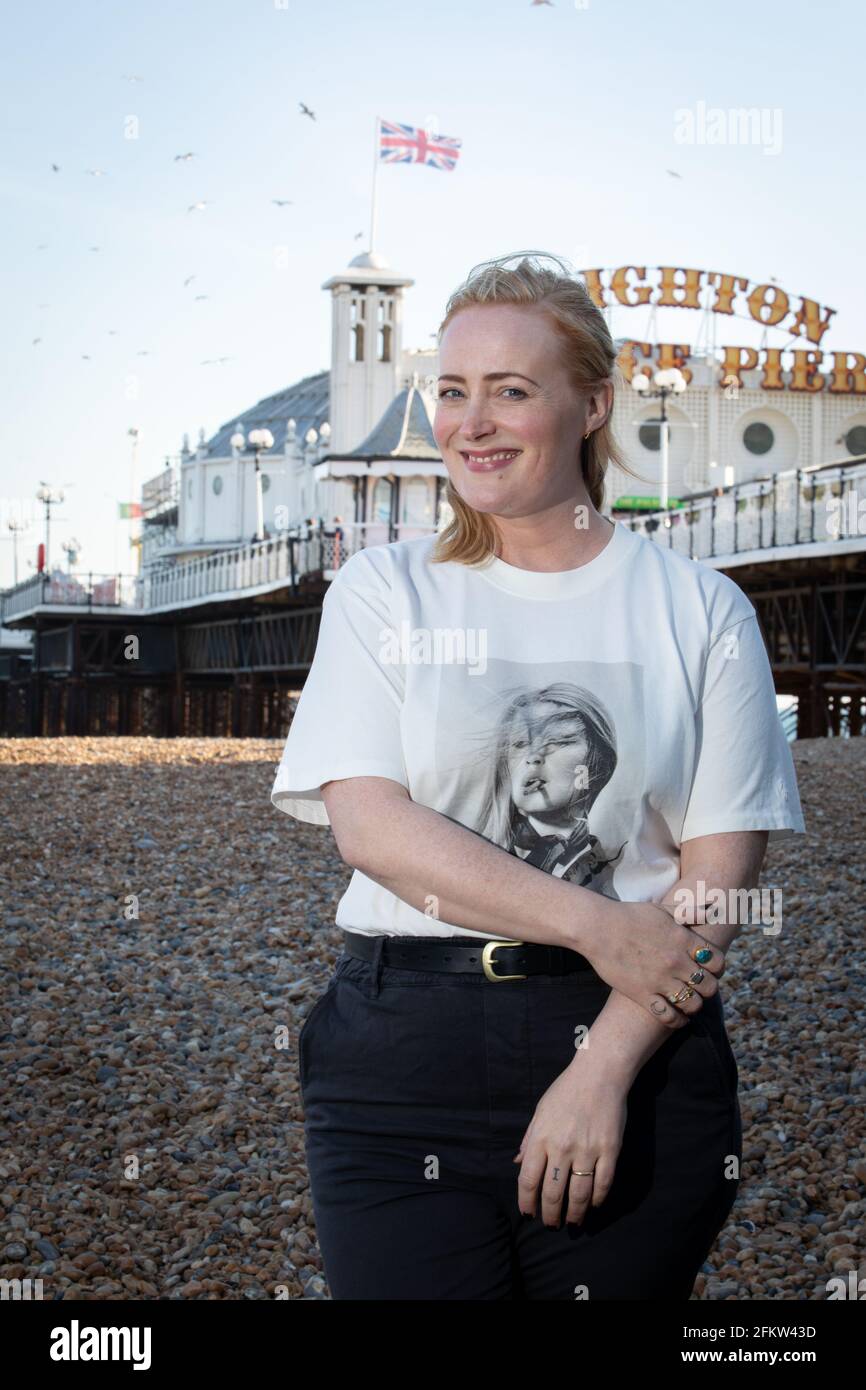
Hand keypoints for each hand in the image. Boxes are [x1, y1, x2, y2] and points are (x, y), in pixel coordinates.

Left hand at [513, 1057, 627, 1227]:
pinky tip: (593, 1205)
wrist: (599, 1073)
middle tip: (552, 1224)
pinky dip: (598, 1200)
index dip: (527, 1202)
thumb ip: (529, 1139)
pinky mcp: (610, 1150)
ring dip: (575, 1214)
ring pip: (579, 1195)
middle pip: (553, 1193)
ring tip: (572, 1223)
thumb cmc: (566, 1090)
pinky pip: (603, 1184)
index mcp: (541, 1138)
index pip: (528, 1180)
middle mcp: (562, 1147)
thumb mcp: (540, 1111)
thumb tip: (518, 1163)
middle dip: (551, 1215)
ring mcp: (587, 1150)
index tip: (529, 1214)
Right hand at [582, 899, 723, 1029]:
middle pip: (709, 986)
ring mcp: (660, 980)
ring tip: (690, 1002)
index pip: (717, 961)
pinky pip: (669, 1016)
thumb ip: (689, 911)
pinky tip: (678, 1017)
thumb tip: (711, 908)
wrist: (598, 928)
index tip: (712, 969)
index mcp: (683, 940)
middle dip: (708, 988)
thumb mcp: (662, 909)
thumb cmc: (629, 916)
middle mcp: (676, 962)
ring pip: (693, 1004)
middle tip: (701, 987)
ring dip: (695, 1005)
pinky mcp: (643, 995)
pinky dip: (677, 1020)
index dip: (718, 967)